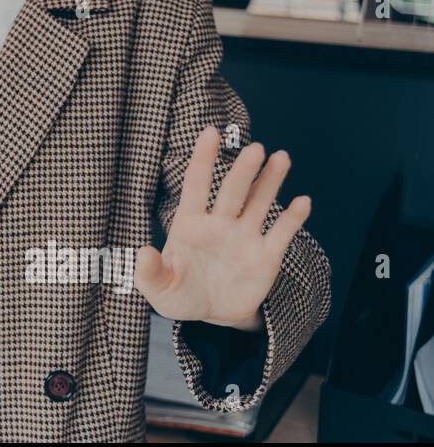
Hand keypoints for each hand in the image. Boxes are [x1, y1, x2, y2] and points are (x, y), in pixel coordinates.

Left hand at [135, 126, 311, 330]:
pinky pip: (281, 233)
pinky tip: (303, 201)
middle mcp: (219, 223)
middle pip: (233, 190)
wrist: (210, 315)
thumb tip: (143, 251)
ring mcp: (244, 237)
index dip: (203, 158)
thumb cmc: (179, 294)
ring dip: (271, 181)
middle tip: (255, 149)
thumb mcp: (157, 288)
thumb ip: (148, 271)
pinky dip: (294, 218)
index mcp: (190, 223)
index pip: (196, 184)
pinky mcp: (266, 257)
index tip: (210, 132)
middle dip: (243, 170)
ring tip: (281, 158)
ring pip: (260, 202)